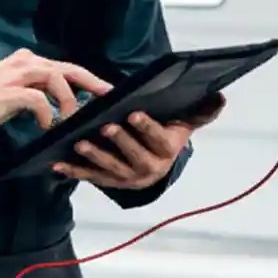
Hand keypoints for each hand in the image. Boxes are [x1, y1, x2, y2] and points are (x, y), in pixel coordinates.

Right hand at [0, 48, 112, 140]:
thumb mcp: (7, 96)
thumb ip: (30, 93)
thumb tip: (54, 107)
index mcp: (22, 62)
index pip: (63, 67)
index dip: (87, 79)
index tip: (103, 92)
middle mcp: (22, 63)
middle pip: (67, 68)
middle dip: (92, 83)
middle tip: (109, 98)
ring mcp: (15, 76)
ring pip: (57, 79)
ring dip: (68, 101)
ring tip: (69, 120)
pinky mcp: (8, 92)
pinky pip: (39, 100)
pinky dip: (47, 114)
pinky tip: (46, 126)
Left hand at [54, 93, 225, 188]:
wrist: (156, 159)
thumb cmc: (167, 133)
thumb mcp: (184, 122)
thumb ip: (200, 111)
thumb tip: (220, 96)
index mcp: (167, 152)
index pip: (158, 139)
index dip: (146, 128)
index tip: (133, 113)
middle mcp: (149, 168)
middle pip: (134, 157)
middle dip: (120, 142)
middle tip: (104, 126)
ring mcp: (128, 178)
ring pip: (111, 169)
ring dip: (95, 157)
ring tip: (79, 143)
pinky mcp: (109, 182)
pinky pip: (91, 177)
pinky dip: (74, 171)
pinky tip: (57, 164)